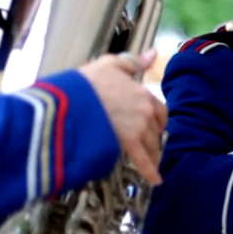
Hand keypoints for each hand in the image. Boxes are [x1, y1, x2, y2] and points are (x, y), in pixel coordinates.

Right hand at [78, 49, 167, 185]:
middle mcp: (145, 110)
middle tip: (151, 147)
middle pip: (156, 129)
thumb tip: (153, 53)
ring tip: (152, 164)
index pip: (159, 110)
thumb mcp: (111, 64)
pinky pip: (143, 159)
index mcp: (142, 92)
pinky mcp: (128, 142)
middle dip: (154, 139)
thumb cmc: (87, 81)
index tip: (155, 127)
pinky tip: (156, 180)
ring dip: (152, 154)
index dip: (157, 120)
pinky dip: (151, 171)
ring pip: (151, 145)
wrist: (73, 99)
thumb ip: (133, 62)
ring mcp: (138, 126)